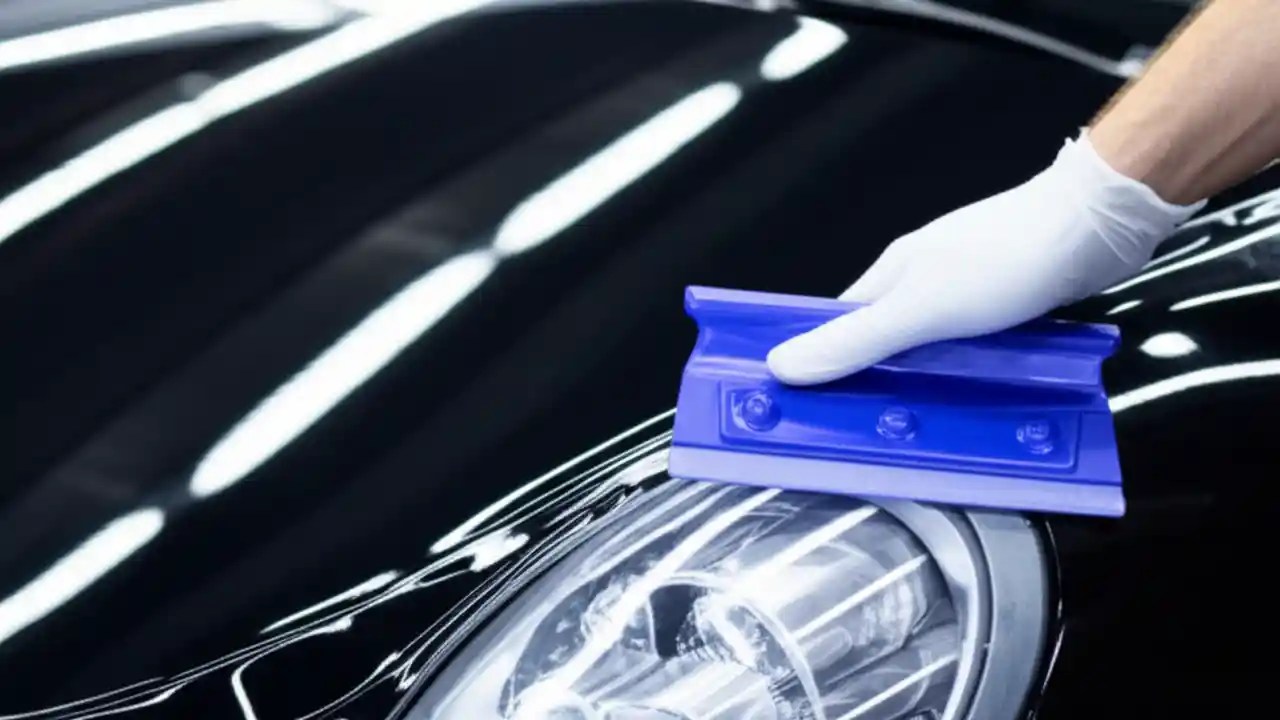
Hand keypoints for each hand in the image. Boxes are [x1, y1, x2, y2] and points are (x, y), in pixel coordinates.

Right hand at [766, 131, 1203, 384]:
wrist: (1094, 225)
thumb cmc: (1005, 262)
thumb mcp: (920, 312)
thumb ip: (856, 342)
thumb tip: (783, 364)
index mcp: (889, 275)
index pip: (835, 326)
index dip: (819, 364)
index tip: (807, 408)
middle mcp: (920, 279)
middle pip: (880, 340)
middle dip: (874, 381)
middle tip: (870, 430)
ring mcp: (963, 288)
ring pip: (927, 345)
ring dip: (924, 380)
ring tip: (922, 423)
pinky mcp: (1003, 301)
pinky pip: (969, 345)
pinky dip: (966, 372)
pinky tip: (975, 394)